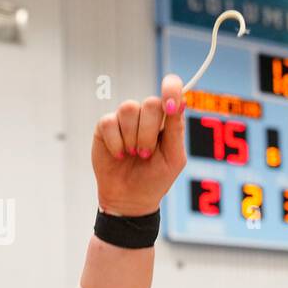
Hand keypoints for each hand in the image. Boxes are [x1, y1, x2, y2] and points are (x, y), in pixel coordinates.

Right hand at [91, 73, 186, 216]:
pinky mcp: (105, 126)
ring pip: (129, 109)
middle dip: (149, 133)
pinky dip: (115, 143)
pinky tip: (119, 155)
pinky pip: (109, 122)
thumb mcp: (173, 157)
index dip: (172, 89)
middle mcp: (147, 115)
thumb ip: (175, 129)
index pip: (172, 90)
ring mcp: (125, 119)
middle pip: (150, 103)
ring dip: (132, 138)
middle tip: (146, 154)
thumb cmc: (156, 178)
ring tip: (133, 154)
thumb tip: (182, 101)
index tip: (171, 104)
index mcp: (167, 120)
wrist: (130, 198)